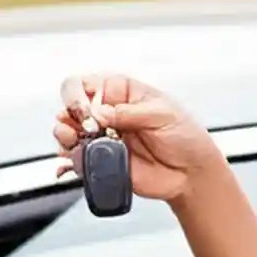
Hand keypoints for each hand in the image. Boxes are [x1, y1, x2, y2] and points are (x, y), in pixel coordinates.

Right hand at [55, 74, 223, 201]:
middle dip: (70, 116)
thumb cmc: (185, 136)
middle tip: (87, 129)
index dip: (77, 94)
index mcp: (120, 92)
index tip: (86, 110)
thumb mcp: (163, 114)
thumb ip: (129, 112)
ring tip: (75, 141)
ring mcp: (102, 138)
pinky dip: (70, 158)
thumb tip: (99, 113)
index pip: (85, 84)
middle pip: (70, 107)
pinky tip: (79, 158)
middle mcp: (107, 113)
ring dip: (64, 136)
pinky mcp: (101, 162)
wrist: (192, 172)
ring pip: (66, 132)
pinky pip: (76, 158)